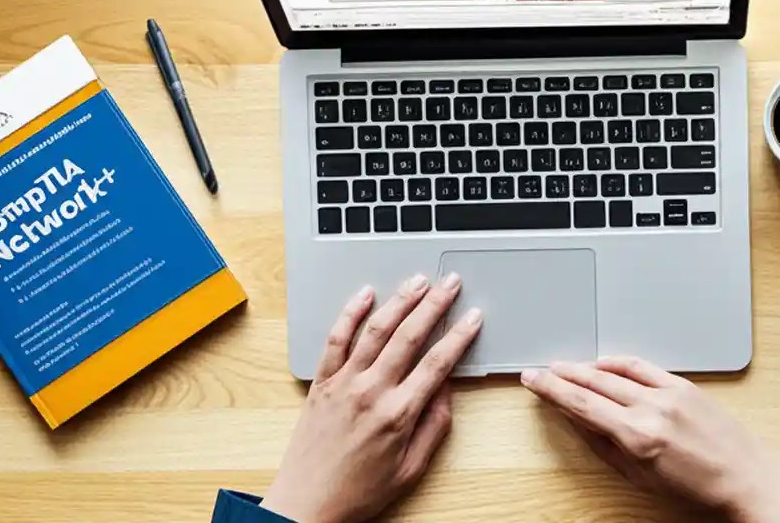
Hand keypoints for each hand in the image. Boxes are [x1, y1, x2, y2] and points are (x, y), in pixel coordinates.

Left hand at [261, 274, 481, 522]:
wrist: (305, 505)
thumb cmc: (358, 493)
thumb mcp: (411, 469)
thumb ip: (434, 427)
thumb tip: (445, 391)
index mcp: (398, 414)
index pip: (438, 363)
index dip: (460, 336)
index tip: (473, 317)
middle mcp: (371, 392)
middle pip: (410, 336)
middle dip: (435, 304)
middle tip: (451, 283)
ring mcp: (343, 384)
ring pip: (375, 330)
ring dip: (399, 300)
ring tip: (418, 280)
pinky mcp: (322, 383)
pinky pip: (336, 340)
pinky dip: (350, 313)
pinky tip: (365, 294)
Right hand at [521, 357, 779, 522]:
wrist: (745, 479)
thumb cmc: (697, 489)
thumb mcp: (640, 478)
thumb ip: (604, 446)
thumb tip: (577, 421)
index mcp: (638, 437)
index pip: (582, 405)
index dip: (552, 390)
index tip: (534, 381)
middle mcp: (652, 409)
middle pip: (594, 384)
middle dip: (563, 375)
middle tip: (541, 370)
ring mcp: (670, 393)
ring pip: (616, 372)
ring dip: (587, 367)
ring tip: (566, 367)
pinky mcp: (685, 385)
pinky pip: (644, 367)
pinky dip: (620, 363)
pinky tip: (604, 363)